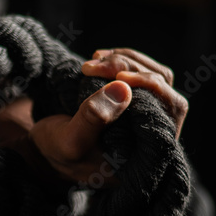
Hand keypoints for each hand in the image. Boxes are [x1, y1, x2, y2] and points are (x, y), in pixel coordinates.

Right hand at [0, 48, 187, 187]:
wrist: (44, 146)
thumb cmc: (57, 150)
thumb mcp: (70, 140)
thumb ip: (95, 118)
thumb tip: (124, 87)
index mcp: (146, 156)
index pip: (170, 112)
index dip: (151, 86)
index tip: (119, 77)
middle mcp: (152, 136)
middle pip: (163, 88)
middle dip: (130, 68)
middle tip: (94, 64)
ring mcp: (144, 117)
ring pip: (153, 75)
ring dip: (125, 61)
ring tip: (93, 60)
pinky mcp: (133, 102)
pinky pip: (141, 72)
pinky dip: (121, 60)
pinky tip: (99, 59)